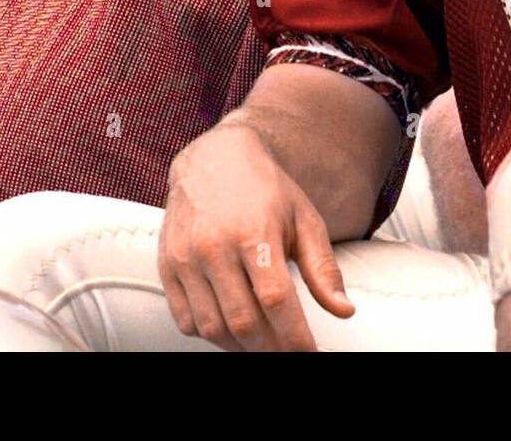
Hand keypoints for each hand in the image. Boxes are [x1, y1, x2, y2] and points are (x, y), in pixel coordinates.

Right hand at [158, 123, 353, 351]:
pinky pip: (185, 320)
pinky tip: (231, 326)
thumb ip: (323, 268)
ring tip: (262, 343)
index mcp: (254, 231)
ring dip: (241, 348)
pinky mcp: (167, 264)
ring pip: (213, 328)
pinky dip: (210, 335)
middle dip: (271, 349)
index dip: (295, 336)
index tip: (308, 352)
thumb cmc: (265, 190)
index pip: (276, 300)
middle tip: (287, 350)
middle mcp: (214, 245)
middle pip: (244, 322)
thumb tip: (343, 311)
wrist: (213, 158)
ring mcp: (185, 256)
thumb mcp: (303, 218)